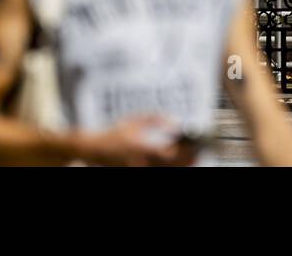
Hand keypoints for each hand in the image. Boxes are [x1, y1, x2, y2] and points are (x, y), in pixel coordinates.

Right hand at [79, 116, 193, 166]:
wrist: (94, 149)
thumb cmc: (113, 134)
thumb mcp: (132, 121)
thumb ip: (154, 119)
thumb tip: (175, 121)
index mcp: (140, 148)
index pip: (170, 153)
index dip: (185, 150)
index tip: (195, 143)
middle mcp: (142, 163)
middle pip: (172, 166)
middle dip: (188, 159)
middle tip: (198, 151)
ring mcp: (140, 170)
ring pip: (168, 171)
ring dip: (182, 164)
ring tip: (192, 157)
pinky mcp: (138, 172)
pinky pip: (160, 172)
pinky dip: (171, 167)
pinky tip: (177, 161)